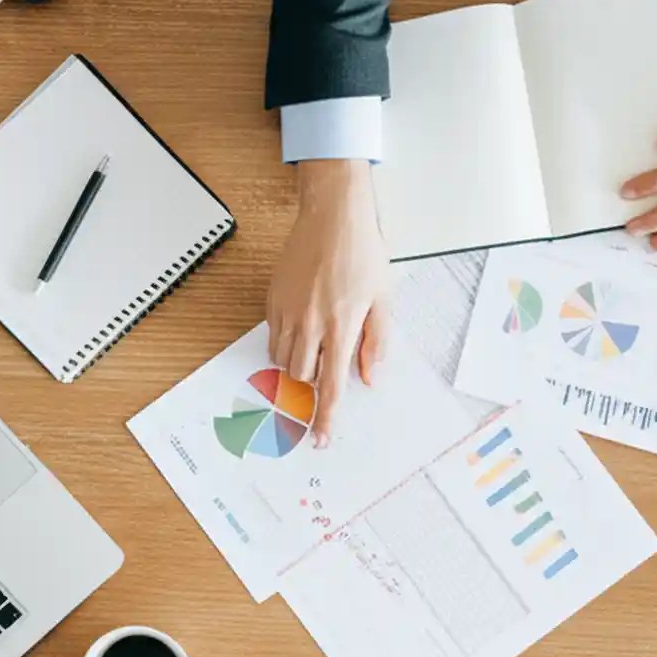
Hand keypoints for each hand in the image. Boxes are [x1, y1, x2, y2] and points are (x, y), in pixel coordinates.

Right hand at [267, 159, 390, 446]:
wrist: (333, 217)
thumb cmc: (362, 253)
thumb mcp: (383, 298)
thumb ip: (377, 342)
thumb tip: (369, 378)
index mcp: (342, 325)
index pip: (332, 386)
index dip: (325, 418)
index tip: (320, 440)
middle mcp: (311, 322)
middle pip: (301, 378)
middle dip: (311, 386)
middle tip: (321, 380)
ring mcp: (288, 311)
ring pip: (282, 361)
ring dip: (297, 367)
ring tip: (313, 350)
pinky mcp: (273, 300)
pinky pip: (273, 338)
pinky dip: (284, 345)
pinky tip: (300, 331)